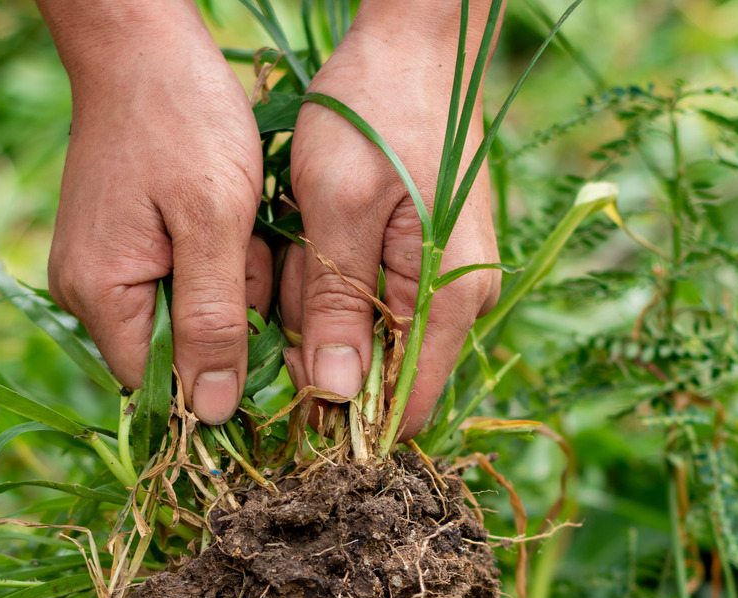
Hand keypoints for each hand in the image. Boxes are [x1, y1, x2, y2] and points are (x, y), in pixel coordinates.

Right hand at [39, 1, 271, 423]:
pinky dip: (213, 258)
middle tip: (248, 250)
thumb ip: (214, 322)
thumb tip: (211, 415)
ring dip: (227, 283)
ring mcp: (97, 267)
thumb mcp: (215, 221)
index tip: (267, 333)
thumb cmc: (182, 119)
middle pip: (176, 353)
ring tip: (239, 226)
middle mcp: (85, 292)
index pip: (162, 387)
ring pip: (184, 314)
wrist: (141, 43)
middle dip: (229, 315)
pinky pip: (176, 279)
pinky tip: (226, 218)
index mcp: (100, 295)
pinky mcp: (116, 243)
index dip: (219, 377)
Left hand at [281, 3, 500, 439]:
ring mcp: (442, 279)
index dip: (340, 417)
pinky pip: (364, 293)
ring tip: (295, 235)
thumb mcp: (338, 207)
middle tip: (280, 276)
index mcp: (449, 299)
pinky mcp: (422, 258)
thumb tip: (339, 396)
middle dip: (315, 341)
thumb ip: (336, 305)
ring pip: (361, 332)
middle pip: (375, 373)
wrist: (415, 40)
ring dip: (313, 301)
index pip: (403, 409)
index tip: (281, 388)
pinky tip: (308, 230)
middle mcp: (457, 301)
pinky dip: (324, 273)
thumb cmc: (377, 110)